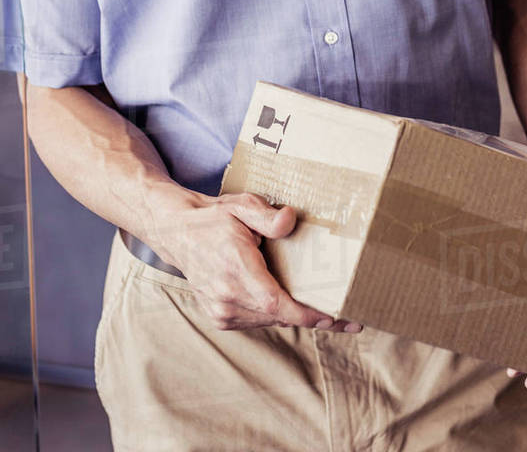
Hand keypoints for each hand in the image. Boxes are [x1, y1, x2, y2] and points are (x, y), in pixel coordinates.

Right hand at [155, 191, 362, 333]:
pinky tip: (295, 306)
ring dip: (295, 316)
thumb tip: (290, 219)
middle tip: (349, 319)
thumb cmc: (213, 218)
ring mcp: (221, 310)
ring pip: (269, 320)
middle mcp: (227, 296)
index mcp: (234, 268)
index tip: (332, 317)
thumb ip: (267, 216)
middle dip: (313, 318)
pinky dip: (275, 314)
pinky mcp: (220, 316)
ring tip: (329, 314)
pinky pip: (256, 320)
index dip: (305, 314)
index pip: (275, 302)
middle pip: (278, 315)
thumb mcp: (241, 206)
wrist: (177, 233)